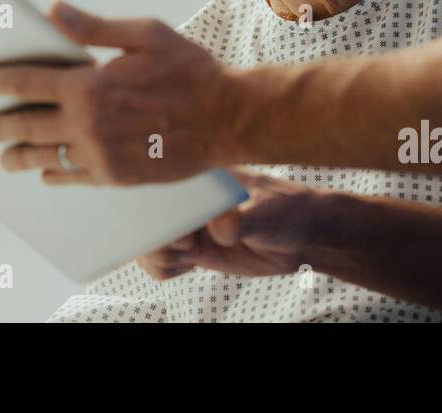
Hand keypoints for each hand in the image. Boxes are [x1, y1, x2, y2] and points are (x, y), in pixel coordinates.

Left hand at [0, 1, 244, 184]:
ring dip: (17, 156)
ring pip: (43, 157)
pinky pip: (73, 177)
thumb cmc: (190, 70)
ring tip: (3, 155)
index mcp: (88, 84)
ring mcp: (100, 155)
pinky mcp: (116, 177)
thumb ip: (93, 27)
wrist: (230, 119)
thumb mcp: (144, 34)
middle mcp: (87, 124)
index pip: (22, 82)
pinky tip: (45, 171)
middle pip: (23, 126)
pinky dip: (54, 173)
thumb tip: (54, 11)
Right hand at [137, 169, 325, 280]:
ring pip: (145, 240)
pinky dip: (164, 267)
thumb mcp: (266, 212)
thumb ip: (240, 220)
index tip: (177, 227)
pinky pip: (157, 259)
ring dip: (159, 254)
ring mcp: (185, 221)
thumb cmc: (287, 212)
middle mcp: (186, 196)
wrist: (302, 236)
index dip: (152, 208)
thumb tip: (218, 226)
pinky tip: (191, 263)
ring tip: (191, 254)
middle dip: (153, 235)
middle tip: (186, 243)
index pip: (154, 184)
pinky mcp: (190, 245)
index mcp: (198, 174)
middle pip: (139, 215)